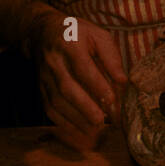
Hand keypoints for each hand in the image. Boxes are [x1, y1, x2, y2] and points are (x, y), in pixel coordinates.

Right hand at [28, 9, 127, 151]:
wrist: (42, 32)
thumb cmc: (78, 33)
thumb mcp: (98, 35)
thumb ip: (112, 57)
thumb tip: (123, 81)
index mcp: (70, 44)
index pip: (83, 68)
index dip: (97, 86)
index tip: (111, 102)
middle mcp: (54, 62)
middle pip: (67, 88)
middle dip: (84, 107)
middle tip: (101, 122)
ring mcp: (44, 77)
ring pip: (56, 102)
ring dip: (74, 120)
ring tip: (93, 132)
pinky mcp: (40, 89)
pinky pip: (49, 109)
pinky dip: (63, 124)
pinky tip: (77, 133)